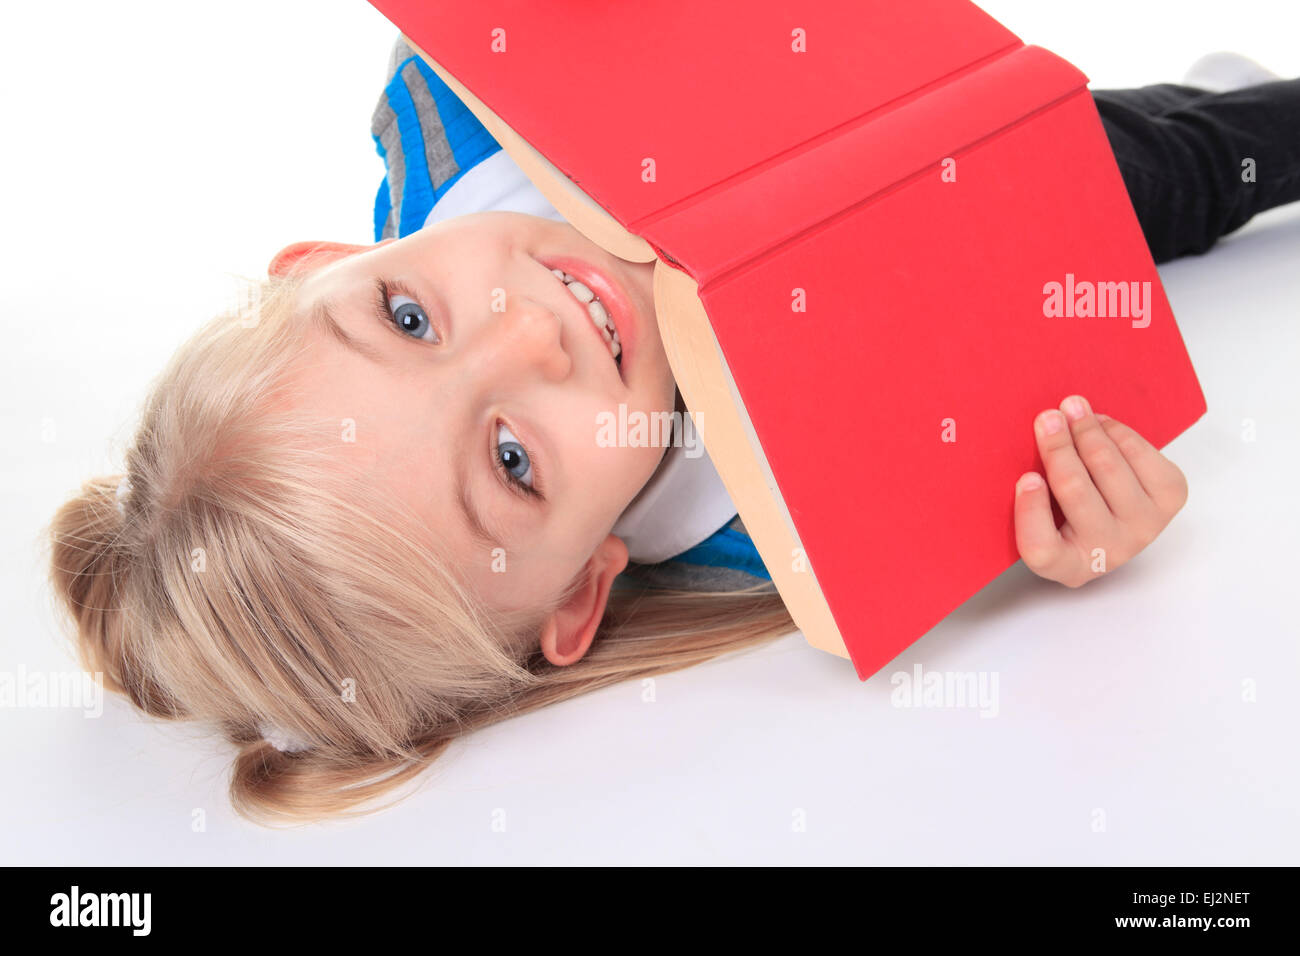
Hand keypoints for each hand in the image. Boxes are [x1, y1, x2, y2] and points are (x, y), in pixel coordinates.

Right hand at [1014, 394, 1187, 587]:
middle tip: (1048, 418)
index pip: (1041, 549)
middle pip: (1076, 493)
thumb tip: (1036, 437)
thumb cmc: (1069, 511)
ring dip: (1088, 432)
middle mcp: (1108, 553)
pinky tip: (1102, 424)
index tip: (1026, 477)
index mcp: (1066, 566)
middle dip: (1060, 448)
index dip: (1032, 512)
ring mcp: (1143, 528)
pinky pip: (1140, 456)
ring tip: (1073, 408)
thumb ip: (1030, 493)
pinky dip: (1118, 434)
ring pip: (1109, 469)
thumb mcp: (1042, 516)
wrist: (1122, 513)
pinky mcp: (1170, 499)